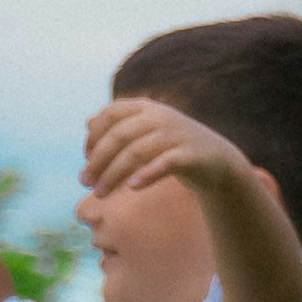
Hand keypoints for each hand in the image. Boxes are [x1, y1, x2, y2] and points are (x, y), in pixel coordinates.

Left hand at [80, 95, 269, 217]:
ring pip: (136, 152)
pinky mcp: (190, 155)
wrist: (217, 162)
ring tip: (99, 193)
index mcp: (146, 108)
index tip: (86, 158)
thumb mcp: (145, 133)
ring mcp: (176, 134)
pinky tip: (132, 187)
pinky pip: (164, 163)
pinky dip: (146, 174)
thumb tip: (88, 121)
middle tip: (84, 182)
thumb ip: (119, 126)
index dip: (93, 136)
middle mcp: (160, 116)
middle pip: (119, 135)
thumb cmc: (172, 148)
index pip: (110, 114)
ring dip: (113, 173)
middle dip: (98, 160)